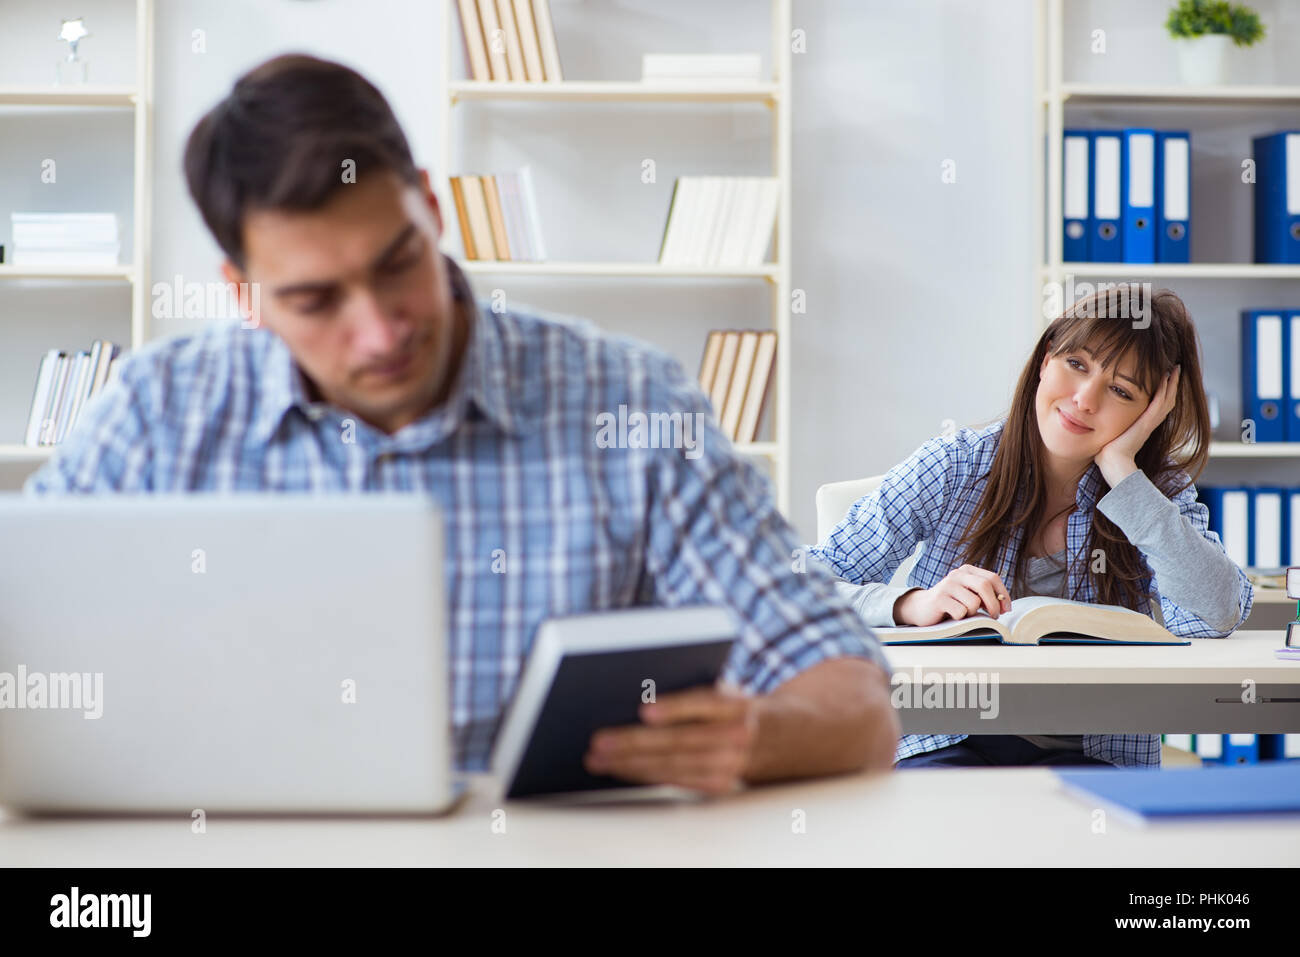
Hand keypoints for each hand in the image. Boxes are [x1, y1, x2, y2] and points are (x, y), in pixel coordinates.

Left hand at [584, 684, 756, 795]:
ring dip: (631, 764)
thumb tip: (637, 690)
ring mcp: (730, 764)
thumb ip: (693, 689)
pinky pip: (676, 781)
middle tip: (599, 741)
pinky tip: (621, 770)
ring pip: (673, 766)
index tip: (643, 711)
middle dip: (634, 742)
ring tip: (598, 759)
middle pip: (680, 740)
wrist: (780, 737)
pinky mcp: (719, 784)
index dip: (674, 708)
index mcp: (737, 704)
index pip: (704, 703)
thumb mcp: (725, 688)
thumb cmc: (734, 705)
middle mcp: (736, 736)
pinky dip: (645, 775)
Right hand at [893, 564, 1011, 625]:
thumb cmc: (951, 603)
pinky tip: (952, 615)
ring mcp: (947, 585)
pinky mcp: (939, 599)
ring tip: (964, 613)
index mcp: (967, 570)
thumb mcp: (969, 594)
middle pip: (985, 586)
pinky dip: (960, 618)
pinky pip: (961, 612)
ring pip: (974, 602)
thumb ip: (985, 595)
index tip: (1006, 609)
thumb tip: (1004, 604)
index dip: (1003, 594)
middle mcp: (957, 574)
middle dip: (994, 604)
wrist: (922, 607)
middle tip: (995, 616)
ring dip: (973, 613)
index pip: (992, 578)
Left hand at [1094, 365, 1180, 485]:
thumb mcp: (1110, 433)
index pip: (1157, 404)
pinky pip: (1159, 403)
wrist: (1112, 462)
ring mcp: (1150, 422)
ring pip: (1167, 399)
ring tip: (1176, 368)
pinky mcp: (1147, 422)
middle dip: (1172, 384)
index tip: (1164, 377)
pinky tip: (1167, 378)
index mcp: (1142, 424)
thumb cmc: (1107, 452)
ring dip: (1172, 383)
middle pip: (1167, 399)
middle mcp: (1149, 422)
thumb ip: (1108, 425)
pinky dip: (1164, 390)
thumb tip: (1094, 419)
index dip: (1163, 391)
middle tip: (1176, 368)